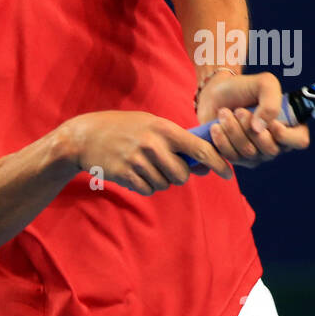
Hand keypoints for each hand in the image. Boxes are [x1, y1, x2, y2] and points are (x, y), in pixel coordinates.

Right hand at [67, 111, 231, 193]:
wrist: (86, 136)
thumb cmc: (126, 128)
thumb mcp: (153, 126)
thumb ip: (180, 143)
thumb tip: (206, 167)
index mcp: (164, 129)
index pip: (200, 148)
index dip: (218, 162)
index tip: (228, 173)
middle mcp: (153, 144)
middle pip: (182, 175)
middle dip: (179, 175)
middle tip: (167, 166)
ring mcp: (138, 160)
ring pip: (165, 184)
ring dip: (160, 180)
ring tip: (145, 164)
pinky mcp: (126, 175)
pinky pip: (149, 189)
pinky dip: (146, 185)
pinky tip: (135, 171)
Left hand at [195, 71, 310, 168]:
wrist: (215, 94)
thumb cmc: (244, 88)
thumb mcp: (264, 84)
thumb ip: (271, 102)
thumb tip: (260, 129)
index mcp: (290, 125)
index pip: (300, 141)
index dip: (285, 135)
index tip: (270, 122)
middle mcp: (276, 143)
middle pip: (270, 149)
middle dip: (251, 129)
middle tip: (239, 111)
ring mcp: (257, 154)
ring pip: (249, 152)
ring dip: (234, 130)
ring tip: (224, 113)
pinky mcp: (238, 158)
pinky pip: (232, 157)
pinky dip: (222, 140)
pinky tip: (217, 126)